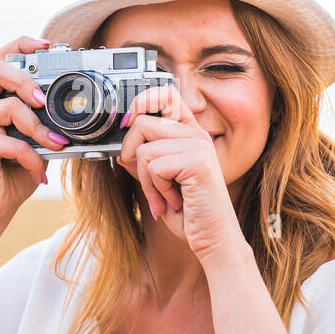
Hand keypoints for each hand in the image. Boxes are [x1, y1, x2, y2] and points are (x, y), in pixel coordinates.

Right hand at [0, 35, 67, 228]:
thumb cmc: (12, 175)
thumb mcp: (34, 141)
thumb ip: (42, 120)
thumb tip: (70, 107)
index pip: (0, 60)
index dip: (22, 45)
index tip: (47, 45)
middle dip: (24, 78)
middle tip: (43, 99)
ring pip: (9, 105)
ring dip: (38, 127)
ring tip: (54, 143)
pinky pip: (13, 141)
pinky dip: (32, 157)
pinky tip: (38, 172)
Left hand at [116, 85, 245, 261]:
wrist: (213, 239)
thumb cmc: (188, 212)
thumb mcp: (159, 180)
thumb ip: (144, 158)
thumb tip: (121, 144)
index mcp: (190, 134)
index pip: (165, 94)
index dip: (140, 102)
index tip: (128, 125)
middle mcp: (197, 135)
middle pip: (142, 123)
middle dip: (133, 157)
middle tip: (149, 182)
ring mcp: (199, 146)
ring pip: (144, 149)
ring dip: (146, 180)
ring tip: (164, 196)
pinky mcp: (197, 162)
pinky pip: (153, 167)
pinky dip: (156, 189)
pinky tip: (173, 201)